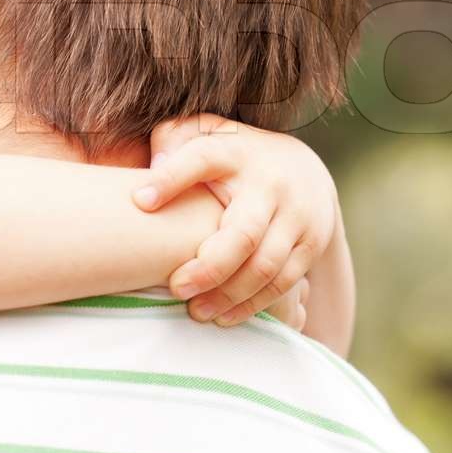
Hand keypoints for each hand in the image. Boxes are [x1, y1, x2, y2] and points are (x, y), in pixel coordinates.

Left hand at [132, 114, 341, 326]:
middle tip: (176, 289)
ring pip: (264, 266)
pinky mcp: (312, 242)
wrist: (304, 168)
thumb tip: (142, 190)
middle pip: (243, 234)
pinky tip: (225, 317)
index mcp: (234, 153)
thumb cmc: (231, 158)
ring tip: (197, 312)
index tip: (140, 201)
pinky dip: (253, 305)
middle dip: (209, 268)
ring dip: (228, 295)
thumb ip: (171, 144)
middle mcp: (270, 183)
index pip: (202, 158)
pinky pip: (284, 282)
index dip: (171, 178)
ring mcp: (296, 214)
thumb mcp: (204, 135)